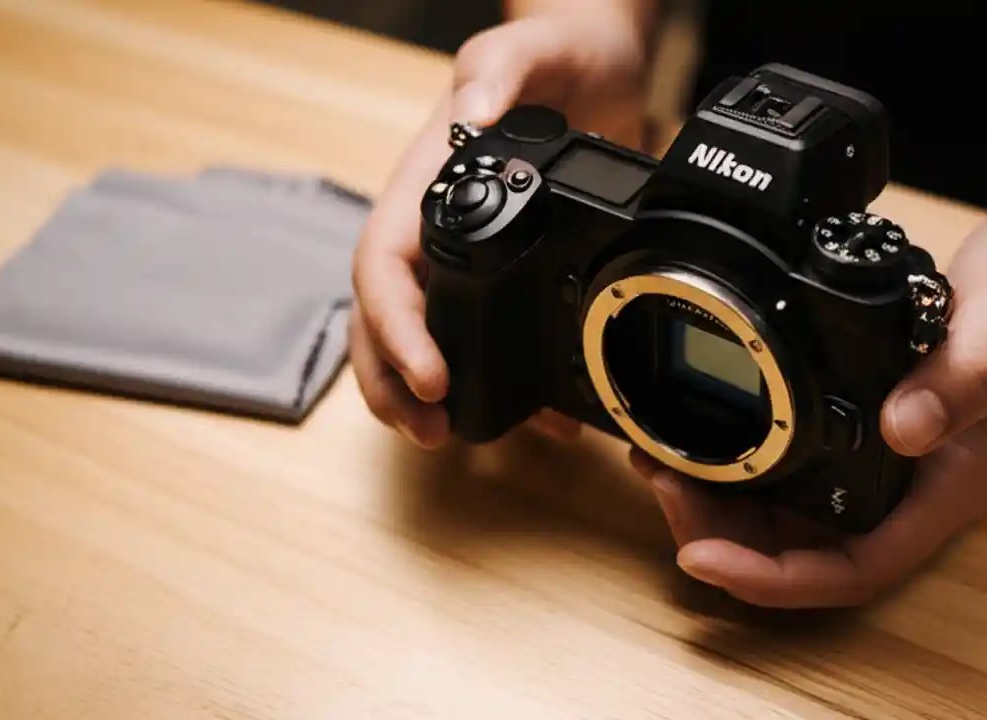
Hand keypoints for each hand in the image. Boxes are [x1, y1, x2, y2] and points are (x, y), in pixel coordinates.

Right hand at [350, 11, 651, 446]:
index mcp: (427, 180)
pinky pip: (488, 336)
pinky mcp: (511, 273)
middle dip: (392, 380)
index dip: (393, 324)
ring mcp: (469, 254)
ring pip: (422, 337)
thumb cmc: (561, 50)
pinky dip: (502, 385)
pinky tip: (538, 423)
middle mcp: (436, 225)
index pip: (383, 261)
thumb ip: (499, 68)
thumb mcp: (532, 47)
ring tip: (452, 437)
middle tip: (427, 430)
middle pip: (384, 315)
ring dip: (424, 395)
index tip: (428, 375)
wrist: (602, 65)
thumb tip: (470, 112)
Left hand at [631, 190, 986, 607]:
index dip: (776, 579)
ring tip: (664, 464)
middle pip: (804, 553)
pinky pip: (793, 471)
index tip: (705, 558)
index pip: (856, 568)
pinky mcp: (863, 430)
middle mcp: (908, 489)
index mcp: (944, 487)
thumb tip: (902, 430)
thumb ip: (964, 377)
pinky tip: (700, 437)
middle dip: (726, 542)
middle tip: (665, 487)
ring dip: (724, 508)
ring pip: (790, 518)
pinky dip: (742, 465)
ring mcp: (884, 464)